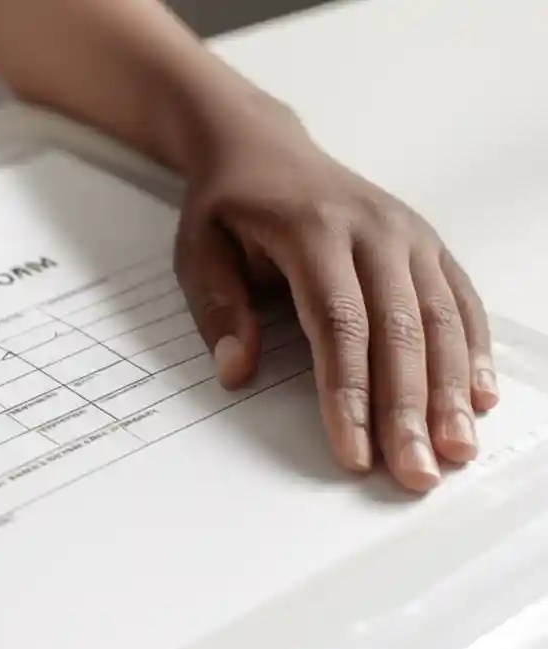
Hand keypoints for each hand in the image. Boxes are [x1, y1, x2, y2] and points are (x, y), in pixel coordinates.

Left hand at [174, 115, 498, 490]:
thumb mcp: (198, 248)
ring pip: (439, 319)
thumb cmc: (229, 205)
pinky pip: (459, 301)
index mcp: (312, 230)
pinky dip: (473, 351)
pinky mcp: (427, 243)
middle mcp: (373, 229)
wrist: (262, 146)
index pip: (338, 324)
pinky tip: (479, 398)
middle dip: (409, 410)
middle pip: (399, 330)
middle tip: (416, 473)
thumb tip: (235, 372)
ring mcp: (408, 235)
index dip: (349, 393)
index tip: (353, 451)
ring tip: (455, 451)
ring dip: (450, 391)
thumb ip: (218, 309)